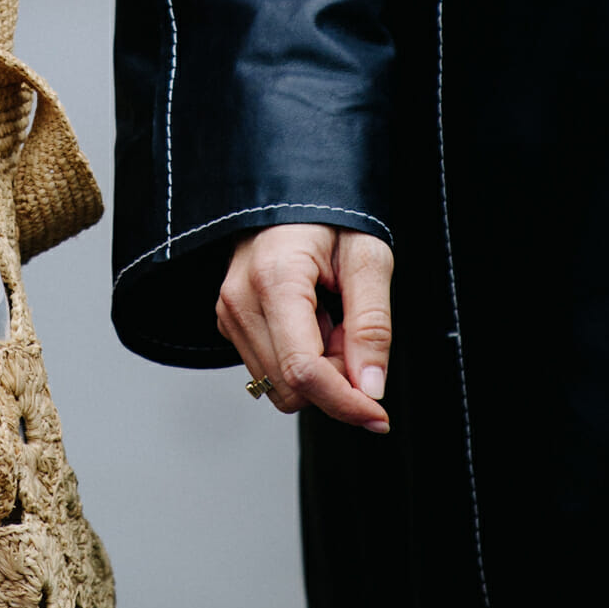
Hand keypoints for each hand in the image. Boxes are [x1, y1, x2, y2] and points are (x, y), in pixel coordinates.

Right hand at [218, 224, 392, 432]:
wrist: (291, 192)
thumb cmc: (332, 218)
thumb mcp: (368, 258)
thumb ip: (372, 325)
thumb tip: (371, 388)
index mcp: (275, 280)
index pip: (303, 371)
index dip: (345, 403)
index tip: (379, 415)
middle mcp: (240, 301)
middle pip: (291, 388)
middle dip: (335, 379)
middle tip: (353, 331)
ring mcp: (229, 314)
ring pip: (280, 387)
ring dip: (319, 370)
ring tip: (332, 320)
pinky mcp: (230, 323)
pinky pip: (270, 371)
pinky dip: (300, 361)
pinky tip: (313, 323)